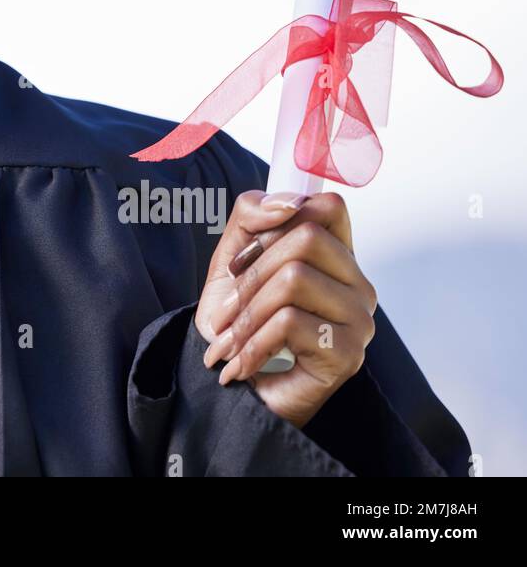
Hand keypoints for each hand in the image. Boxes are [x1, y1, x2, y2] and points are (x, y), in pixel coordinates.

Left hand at [194, 189, 377, 429]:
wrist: (233, 383)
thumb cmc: (239, 320)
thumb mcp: (233, 257)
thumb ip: (252, 216)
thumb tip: (286, 203)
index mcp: (335, 257)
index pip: (329, 206)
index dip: (280, 218)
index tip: (246, 256)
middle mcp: (357, 285)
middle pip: (305, 239)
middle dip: (251, 273)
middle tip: (226, 311)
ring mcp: (359, 320)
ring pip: (294, 279)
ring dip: (246, 314)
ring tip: (228, 342)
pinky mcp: (349, 354)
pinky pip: (290, 322)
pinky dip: (253, 343)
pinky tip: (242, 364)